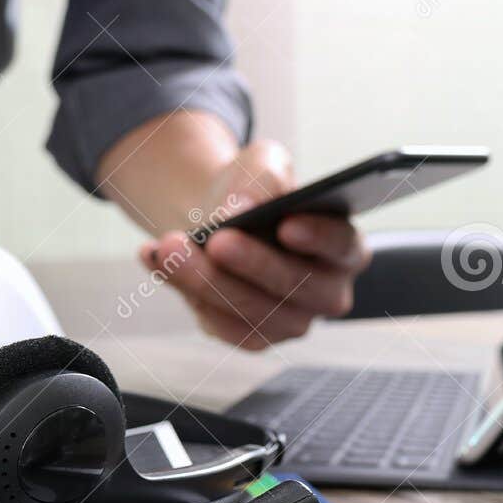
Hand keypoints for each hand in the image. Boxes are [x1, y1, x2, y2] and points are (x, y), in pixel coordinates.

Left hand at [137, 140, 370, 349]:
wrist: (221, 218)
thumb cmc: (255, 191)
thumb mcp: (262, 164)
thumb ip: (261, 178)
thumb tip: (237, 210)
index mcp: (344, 246)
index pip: (343, 247)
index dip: (319, 238)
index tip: (286, 224)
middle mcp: (328, 291)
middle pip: (296, 287)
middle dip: (252, 263)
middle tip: (215, 239)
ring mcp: (294, 321)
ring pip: (254, 313)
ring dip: (206, 281)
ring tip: (169, 248)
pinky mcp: (256, 337)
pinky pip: (225, 327)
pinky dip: (189, 294)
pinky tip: (158, 260)